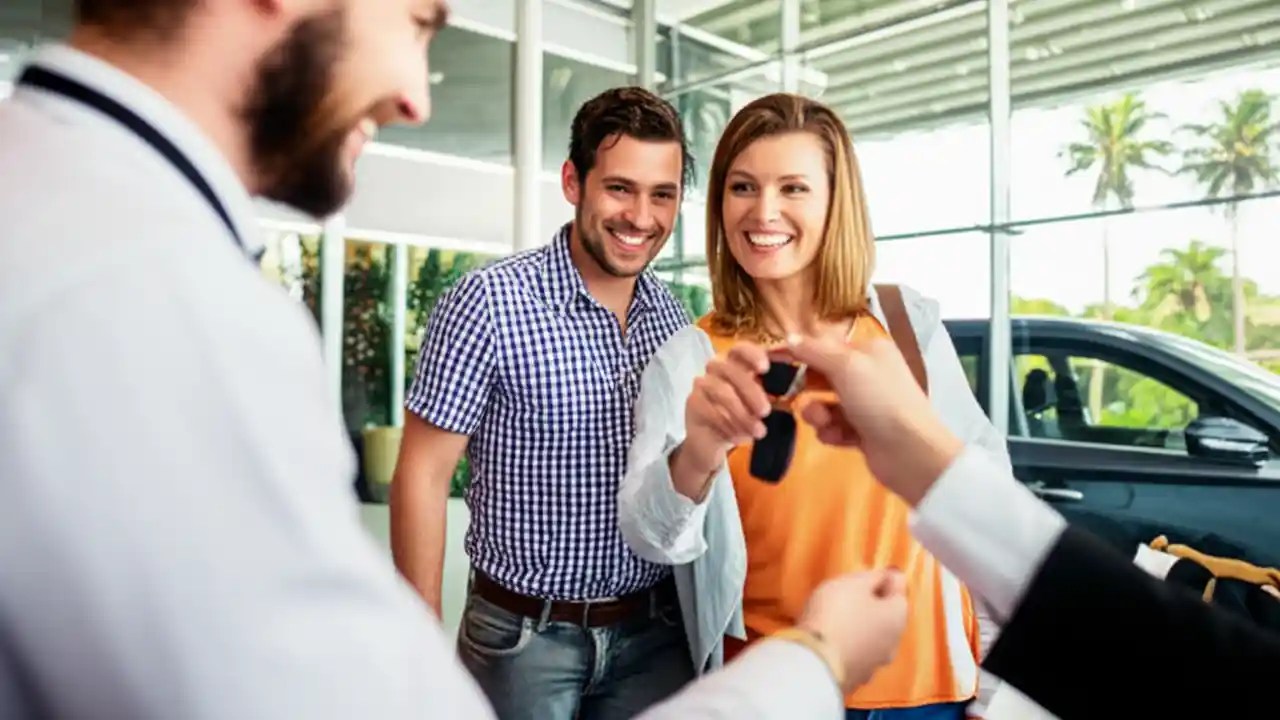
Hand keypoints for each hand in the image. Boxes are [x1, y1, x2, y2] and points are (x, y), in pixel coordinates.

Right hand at [675, 343, 773, 475]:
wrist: (711, 442)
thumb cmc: (741, 417)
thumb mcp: (759, 404)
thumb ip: (773, 392)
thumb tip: (795, 384)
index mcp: (735, 363)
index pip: (739, 348)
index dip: (752, 354)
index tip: (765, 369)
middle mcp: (715, 369)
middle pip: (730, 369)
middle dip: (751, 391)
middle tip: (766, 412)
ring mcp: (701, 385)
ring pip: (721, 391)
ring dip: (742, 413)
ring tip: (758, 432)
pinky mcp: (692, 404)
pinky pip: (710, 411)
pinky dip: (729, 425)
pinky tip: (739, 437)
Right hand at [784, 334, 962, 505]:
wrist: (910, 452)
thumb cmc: (879, 400)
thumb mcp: (846, 366)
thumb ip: (814, 351)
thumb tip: (788, 338)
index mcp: (870, 351)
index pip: (827, 346)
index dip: (801, 353)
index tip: (773, 362)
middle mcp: (869, 374)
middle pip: (823, 375)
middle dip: (808, 388)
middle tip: (790, 394)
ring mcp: (867, 405)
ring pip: (825, 403)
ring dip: (818, 413)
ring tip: (823, 423)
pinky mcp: (863, 432)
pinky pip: (834, 427)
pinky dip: (831, 432)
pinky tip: (837, 437)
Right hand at [797, 569, 907, 692]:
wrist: (814, 662)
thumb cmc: (836, 614)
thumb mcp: (853, 584)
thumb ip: (874, 577)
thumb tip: (889, 577)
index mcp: (898, 617)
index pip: (900, 591)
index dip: (885, 580)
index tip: (869, 574)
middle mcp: (893, 643)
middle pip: (886, 617)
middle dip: (872, 606)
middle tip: (849, 595)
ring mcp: (874, 664)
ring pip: (871, 638)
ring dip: (860, 628)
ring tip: (836, 617)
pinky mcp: (855, 678)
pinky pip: (854, 654)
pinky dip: (847, 646)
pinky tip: (830, 639)